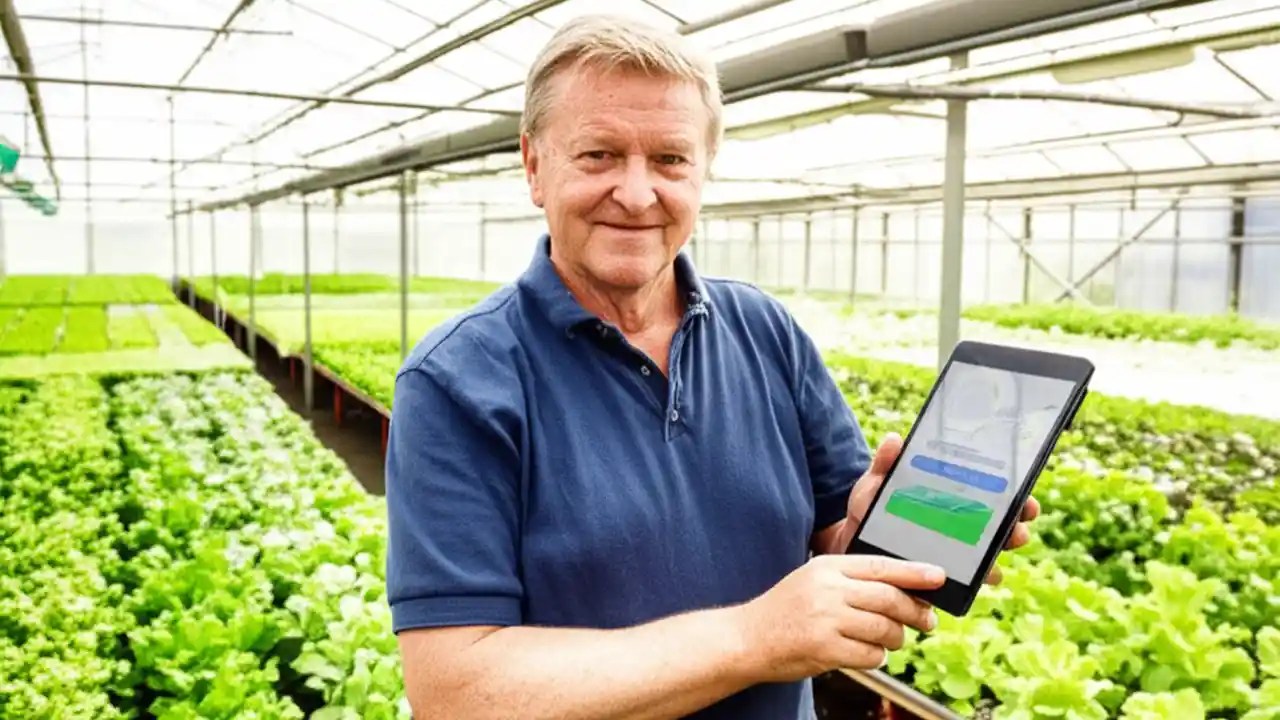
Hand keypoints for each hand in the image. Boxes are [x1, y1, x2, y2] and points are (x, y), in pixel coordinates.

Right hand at [733, 554, 944, 683]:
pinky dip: (876, 658)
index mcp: (827, 567)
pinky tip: (863, 653)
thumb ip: (852, 580)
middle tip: (927, 620)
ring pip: (885, 630)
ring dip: (894, 639)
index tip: (938, 577)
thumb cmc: (785, 610)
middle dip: (916, 612)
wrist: (748, 638)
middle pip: (890, 599)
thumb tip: (903, 589)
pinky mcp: (825, 649)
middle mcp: (828, 590)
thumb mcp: (814, 580)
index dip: (914, 572)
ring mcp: (826, 620)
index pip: (881, 566)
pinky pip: (871, 656)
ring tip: (887, 640)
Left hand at [831, 433, 1041, 584]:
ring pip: (990, 557)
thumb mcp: (875, 483)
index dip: (1016, 497)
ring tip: (997, 558)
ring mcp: (954, 553)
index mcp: (953, 498)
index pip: (994, 495)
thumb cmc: (869, 509)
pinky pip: (968, 581)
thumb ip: (885, 464)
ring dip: (999, 557)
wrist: (851, 542)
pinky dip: (979, 580)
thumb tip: (895, 440)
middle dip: (1015, 528)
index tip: (1025, 497)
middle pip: (1001, 527)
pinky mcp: (941, 575)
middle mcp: (961, 526)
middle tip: (1016, 528)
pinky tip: (981, 578)